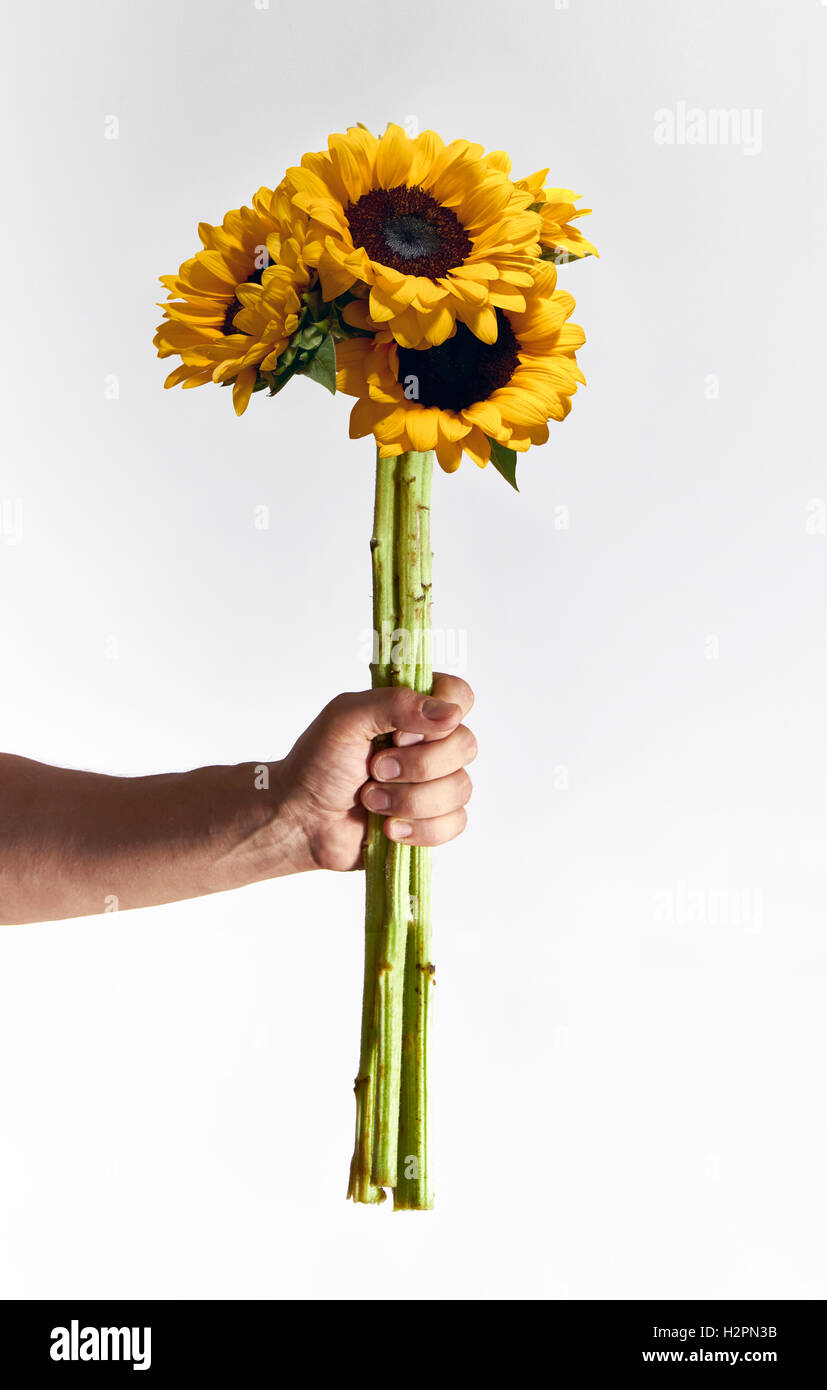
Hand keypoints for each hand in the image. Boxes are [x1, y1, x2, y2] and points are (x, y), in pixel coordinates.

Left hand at [277, 674, 475, 871]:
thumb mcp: (346, 718)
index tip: (401, 733)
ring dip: (409, 800)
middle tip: (374, 770)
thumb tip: (450, 715)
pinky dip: (419, 828)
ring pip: (460, 788)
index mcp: (412, 710)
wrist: (302, 820)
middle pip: (466, 745)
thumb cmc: (317, 764)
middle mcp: (430, 744)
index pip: (459, 696)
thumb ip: (395, 704)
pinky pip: (454, 823)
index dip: (440, 717)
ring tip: (370, 801)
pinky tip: (389, 828)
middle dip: (417, 766)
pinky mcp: (433, 820)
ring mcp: (434, 783)